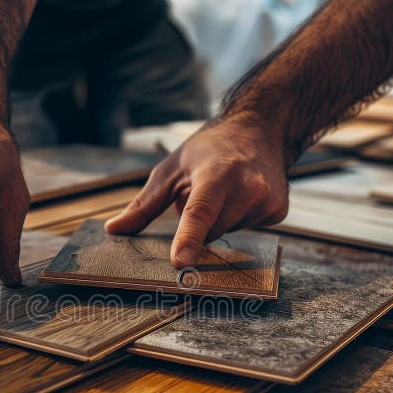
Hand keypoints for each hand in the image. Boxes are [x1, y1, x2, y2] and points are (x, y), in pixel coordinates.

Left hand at [105, 116, 288, 267]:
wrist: (261, 129)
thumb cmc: (210, 149)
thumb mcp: (171, 169)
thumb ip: (144, 205)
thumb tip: (114, 230)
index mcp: (216, 173)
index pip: (199, 212)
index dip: (188, 239)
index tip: (180, 263)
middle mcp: (247, 186)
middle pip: (210, 231)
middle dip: (199, 223)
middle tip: (203, 193)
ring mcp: (267, 200)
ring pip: (227, 233)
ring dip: (218, 222)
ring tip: (225, 192)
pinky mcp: (278, 210)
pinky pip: (246, 230)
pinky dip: (237, 220)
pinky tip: (242, 197)